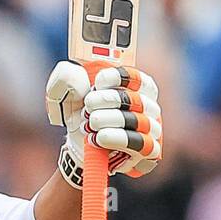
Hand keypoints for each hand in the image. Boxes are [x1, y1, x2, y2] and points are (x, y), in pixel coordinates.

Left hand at [45, 60, 162, 177]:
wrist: (80, 145)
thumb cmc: (82, 114)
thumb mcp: (69, 93)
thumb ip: (67, 77)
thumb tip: (73, 71)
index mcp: (137, 86)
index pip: (134, 76)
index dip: (113, 78)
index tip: (96, 84)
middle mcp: (149, 105)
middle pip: (132, 98)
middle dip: (102, 101)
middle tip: (87, 108)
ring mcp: (152, 127)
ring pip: (134, 120)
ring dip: (104, 120)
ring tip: (89, 124)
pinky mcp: (149, 148)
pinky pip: (137, 142)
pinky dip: (113, 138)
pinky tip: (97, 138)